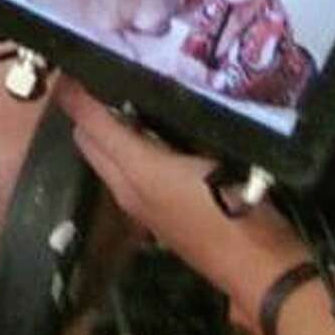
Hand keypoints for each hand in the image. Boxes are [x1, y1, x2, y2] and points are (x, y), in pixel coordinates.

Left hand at [56, 80, 308, 317]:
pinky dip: (130, 150)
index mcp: (134, 172)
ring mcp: (141, 206)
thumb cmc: (235, 210)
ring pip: (108, 159)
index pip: (90, 126)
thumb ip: (179, 125)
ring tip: (132, 92)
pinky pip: (129, 173)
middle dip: (87, 109)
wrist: (260, 271)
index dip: (77, 95)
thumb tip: (149, 90)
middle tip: (106, 72)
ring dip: (109, 130)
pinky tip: (160, 131)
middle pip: (90, 143)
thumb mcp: (211, 158)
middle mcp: (128, 189)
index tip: (73, 63)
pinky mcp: (157, 217)